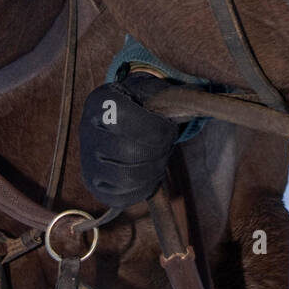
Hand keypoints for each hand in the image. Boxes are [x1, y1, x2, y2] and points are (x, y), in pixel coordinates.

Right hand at [79, 72, 181, 208]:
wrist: (122, 119)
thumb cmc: (144, 105)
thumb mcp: (156, 92)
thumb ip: (174, 96)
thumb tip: (202, 98)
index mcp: (101, 101)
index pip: (125, 120)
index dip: (156, 129)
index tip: (169, 129)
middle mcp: (86, 130)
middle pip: (127, 152)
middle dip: (157, 151)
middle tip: (166, 145)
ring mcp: (87, 159)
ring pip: (125, 178)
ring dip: (153, 170)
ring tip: (159, 158)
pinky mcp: (94, 183)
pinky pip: (121, 196)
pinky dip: (144, 188)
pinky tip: (150, 173)